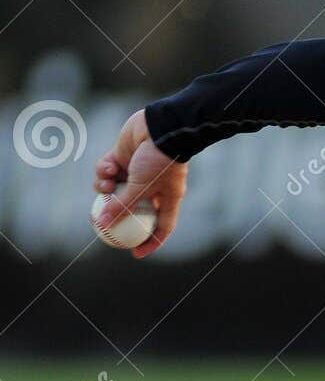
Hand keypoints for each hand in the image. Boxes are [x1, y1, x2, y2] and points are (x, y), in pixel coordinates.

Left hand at [92, 109, 187, 257]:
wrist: (160, 127)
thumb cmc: (159, 161)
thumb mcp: (141, 187)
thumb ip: (122, 206)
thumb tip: (104, 225)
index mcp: (167, 199)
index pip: (161, 228)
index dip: (150, 242)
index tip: (135, 253)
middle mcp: (152, 187)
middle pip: (133, 208)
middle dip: (116, 213)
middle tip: (101, 222)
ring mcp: (137, 172)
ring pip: (115, 188)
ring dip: (106, 188)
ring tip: (105, 184)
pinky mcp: (124, 156)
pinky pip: (109, 169)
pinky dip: (105, 170)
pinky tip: (109, 166)